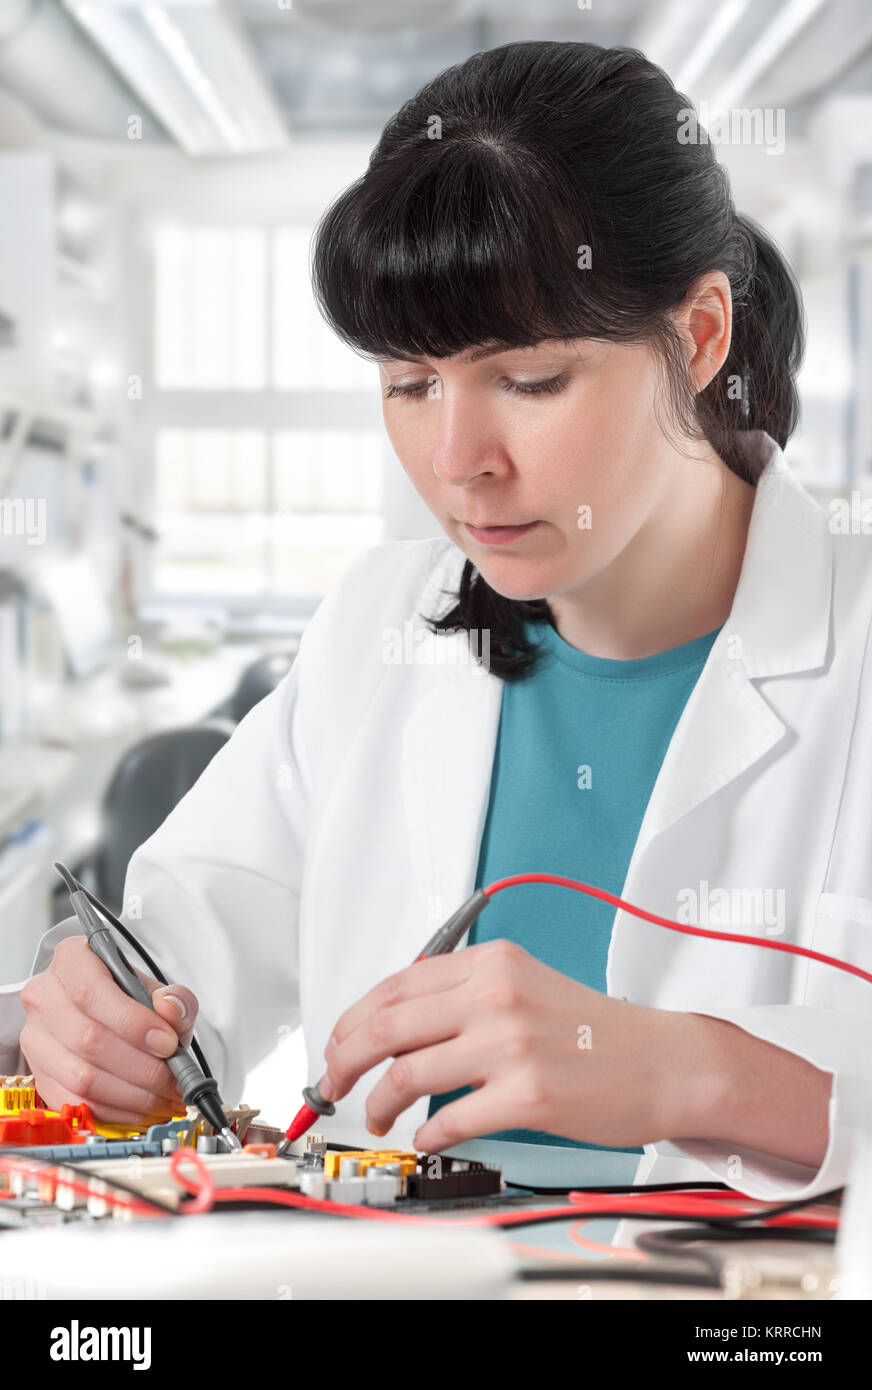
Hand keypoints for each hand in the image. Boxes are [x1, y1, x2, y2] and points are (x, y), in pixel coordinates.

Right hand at [20, 935, 198, 1128]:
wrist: (108, 1013)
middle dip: (142, 1067)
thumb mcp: (159, 989)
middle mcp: (46, 996)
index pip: (92, 993)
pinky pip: (75, 1102)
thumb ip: (175, 999)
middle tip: (174, 1078)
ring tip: (165, 1096)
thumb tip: (171, 1009)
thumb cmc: (129, 998)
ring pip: (81, 1077)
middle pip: (88, 1040)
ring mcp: (36, 1037)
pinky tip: (141, 1108)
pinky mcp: (39, 1074)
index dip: (132, 1023)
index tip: (167, 1043)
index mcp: (72, 960)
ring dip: (132, 1095)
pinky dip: (115, 1111)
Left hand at [321, 939, 692, 1151]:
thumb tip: (393, 1021)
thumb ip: (463, 992)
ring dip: (379, 1103)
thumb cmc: (595, 1030)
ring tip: (378, 1117)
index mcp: (492, 963)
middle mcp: (496, 996)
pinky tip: (426, 1136)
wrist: (662, 1062)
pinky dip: (426, 1133)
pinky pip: (449, 1119)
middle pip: (387, 1026)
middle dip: (344, 1060)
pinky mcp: (527, 1096)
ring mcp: (511, 1045)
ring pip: (407, 1074)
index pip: (395, 985)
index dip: (352, 1018)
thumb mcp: (524, 982)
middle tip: (334, 1082)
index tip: (337, 1042)